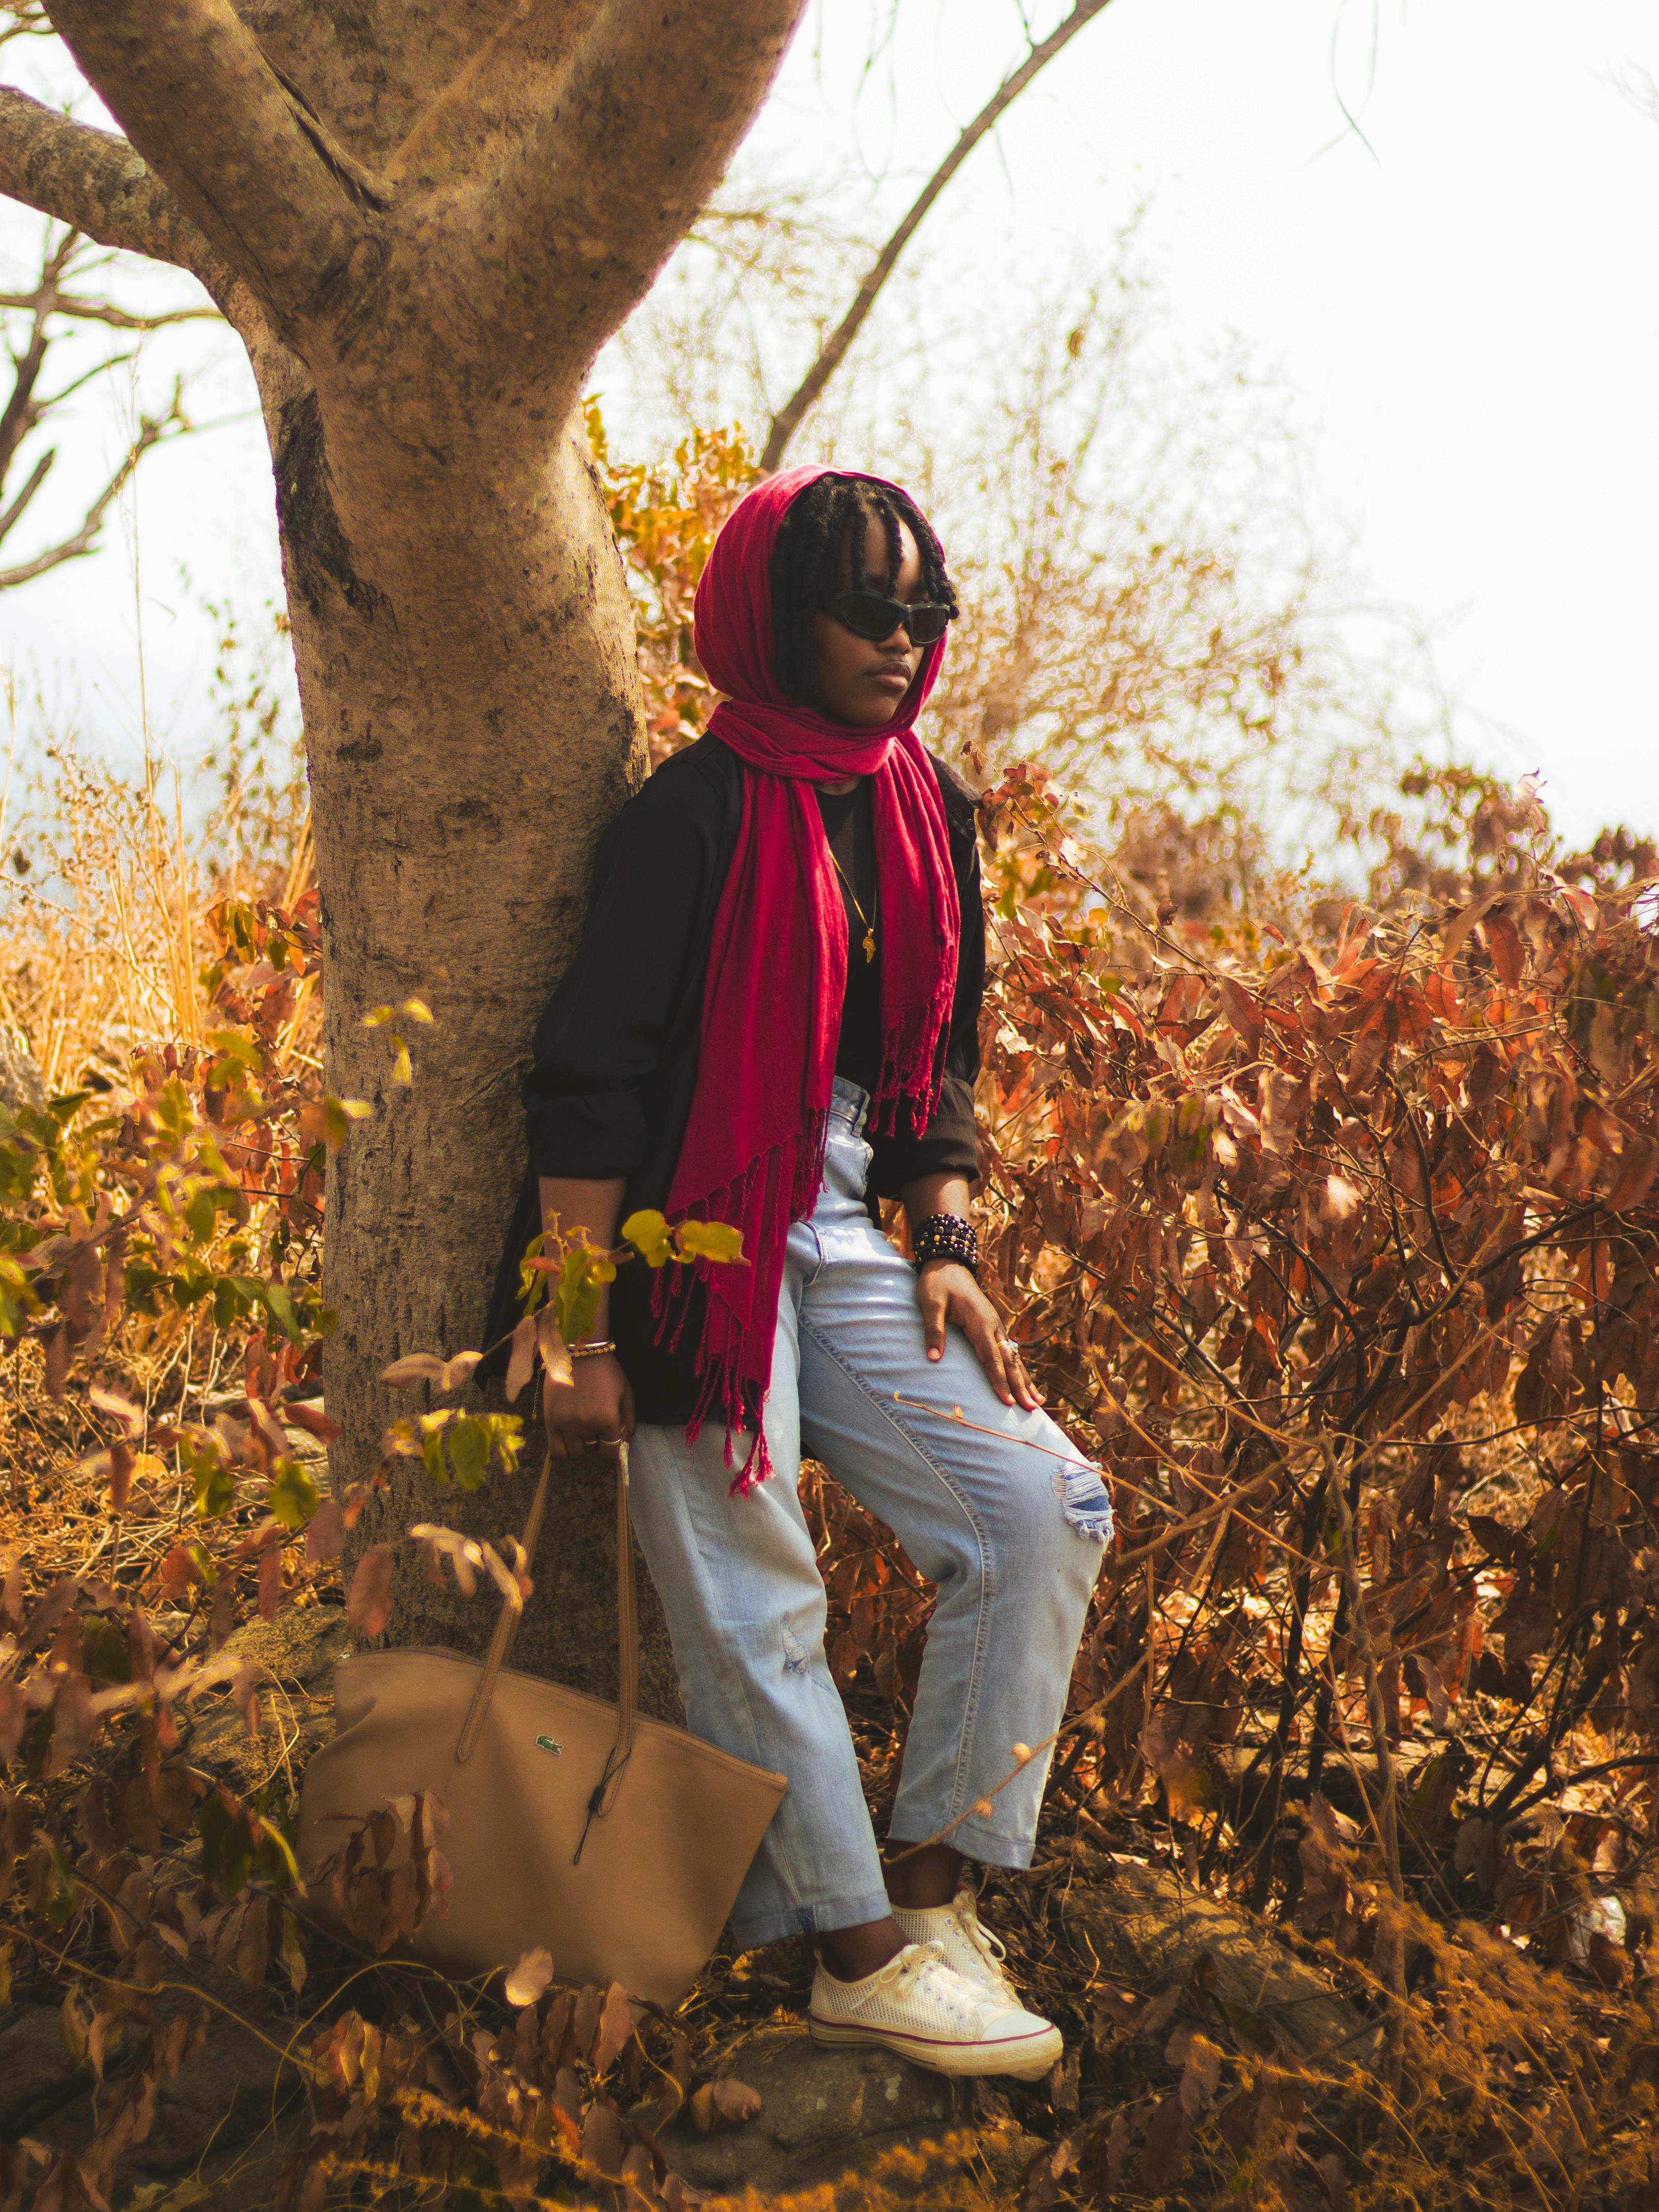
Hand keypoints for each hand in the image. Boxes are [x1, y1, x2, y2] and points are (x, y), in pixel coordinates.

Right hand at [542, 1353, 634, 1461]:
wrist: (577, 1351)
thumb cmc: (605, 1371)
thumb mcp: (626, 1392)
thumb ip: (629, 1420)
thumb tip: (624, 1442)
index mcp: (607, 1418)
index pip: (610, 1451)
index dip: (611, 1449)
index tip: (609, 1441)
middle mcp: (586, 1425)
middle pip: (592, 1449)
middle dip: (595, 1441)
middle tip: (593, 1426)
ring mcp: (566, 1424)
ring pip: (574, 1453)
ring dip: (579, 1445)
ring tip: (579, 1430)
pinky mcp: (550, 1421)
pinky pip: (555, 1451)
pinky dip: (563, 1452)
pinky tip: (567, 1440)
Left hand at [915, 1261, 1040, 1410]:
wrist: (947, 1264)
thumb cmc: (936, 1284)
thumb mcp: (930, 1303)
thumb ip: (934, 1329)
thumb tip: (934, 1358)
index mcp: (979, 1321)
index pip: (991, 1356)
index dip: (999, 1380)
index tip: (1007, 1401)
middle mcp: (993, 1325)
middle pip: (1009, 1360)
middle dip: (1021, 1386)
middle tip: (1031, 1409)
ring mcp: (995, 1326)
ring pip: (1013, 1357)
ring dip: (1025, 1380)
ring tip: (1038, 1402)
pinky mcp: (993, 1327)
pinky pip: (1009, 1351)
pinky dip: (1019, 1368)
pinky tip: (1026, 1382)